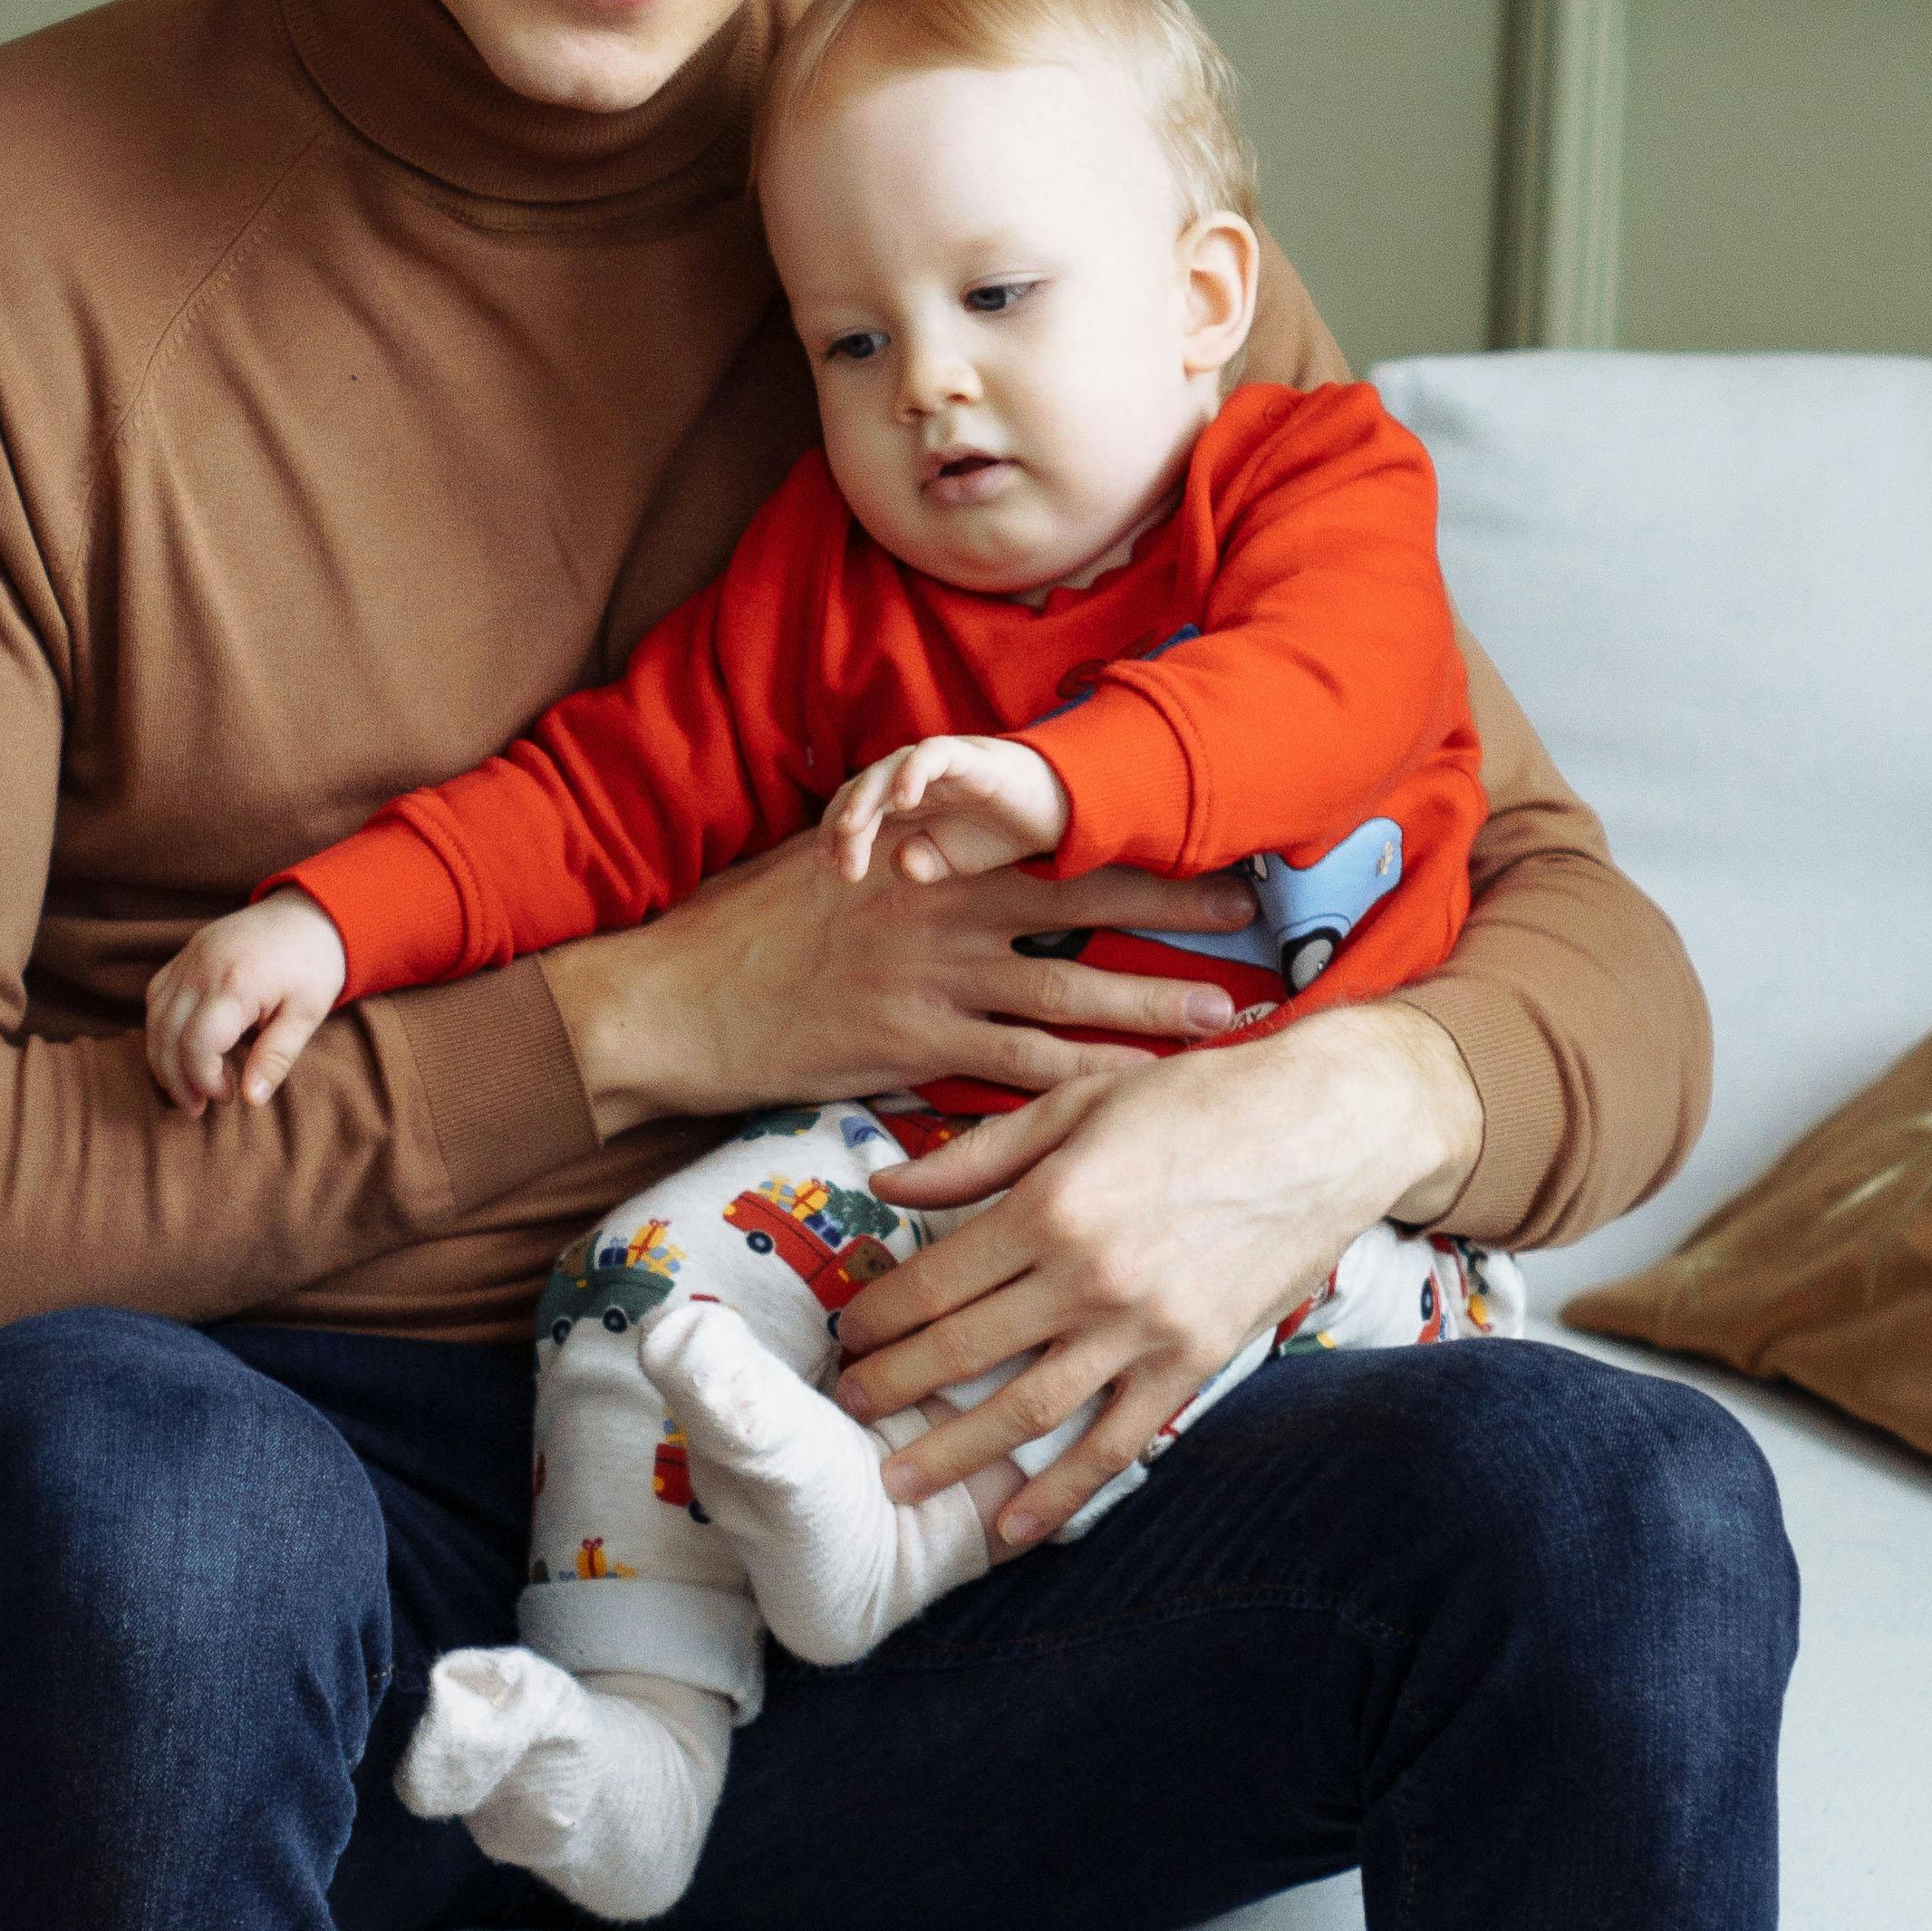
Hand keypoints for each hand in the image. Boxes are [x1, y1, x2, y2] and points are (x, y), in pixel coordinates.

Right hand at [144, 889, 349, 1112]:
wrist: (311, 911)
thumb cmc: (315, 964)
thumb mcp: (306, 1014)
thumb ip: (276, 1057)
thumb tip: (251, 1099)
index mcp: (236, 982)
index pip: (196, 1043)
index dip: (203, 1080)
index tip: (227, 1097)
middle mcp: (202, 967)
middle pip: (166, 1034)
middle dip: (176, 1079)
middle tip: (197, 1108)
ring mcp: (190, 957)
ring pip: (155, 1017)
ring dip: (163, 1058)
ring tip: (185, 1088)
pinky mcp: (187, 954)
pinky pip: (157, 995)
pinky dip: (161, 1028)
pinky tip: (179, 1049)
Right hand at [542, 827, 1257, 1135]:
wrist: (671, 999)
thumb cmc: (740, 929)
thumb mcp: (825, 859)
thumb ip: (899, 849)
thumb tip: (945, 837)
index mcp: (930, 853)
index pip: (1052, 837)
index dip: (1134, 838)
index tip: (1194, 837)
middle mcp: (944, 905)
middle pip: (1086, 901)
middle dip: (1177, 911)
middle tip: (1259, 921)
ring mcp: (931, 977)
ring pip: (1069, 987)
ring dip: (1151, 1001)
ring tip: (1226, 1017)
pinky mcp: (911, 1046)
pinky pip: (1017, 1066)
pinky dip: (1082, 1079)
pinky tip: (1134, 1093)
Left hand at [822, 732, 1074, 887]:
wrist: (1053, 814)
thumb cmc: (997, 830)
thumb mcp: (952, 860)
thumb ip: (921, 864)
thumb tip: (899, 861)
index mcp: (901, 801)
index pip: (854, 809)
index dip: (835, 835)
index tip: (828, 867)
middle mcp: (911, 778)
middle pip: (862, 792)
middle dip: (844, 828)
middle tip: (841, 868)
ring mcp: (936, 764)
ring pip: (886, 769)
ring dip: (865, 801)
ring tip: (850, 830)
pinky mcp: (967, 756)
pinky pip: (931, 755)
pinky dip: (912, 772)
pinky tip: (901, 800)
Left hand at [830, 998, 1485, 1542]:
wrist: (1330, 1124)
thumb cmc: (1200, 1098)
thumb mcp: (1079, 1101)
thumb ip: (977, 1154)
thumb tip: (886, 1185)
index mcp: (1052, 1203)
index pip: (936, 1282)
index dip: (880, 1318)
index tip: (848, 1339)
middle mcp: (1089, 1275)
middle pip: (963, 1352)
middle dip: (894, 1388)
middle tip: (847, 1411)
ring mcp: (1145, 1328)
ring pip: (1026, 1410)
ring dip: (953, 1453)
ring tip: (899, 1482)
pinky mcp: (1194, 1362)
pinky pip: (1116, 1442)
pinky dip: (1061, 1491)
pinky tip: (1013, 1525)